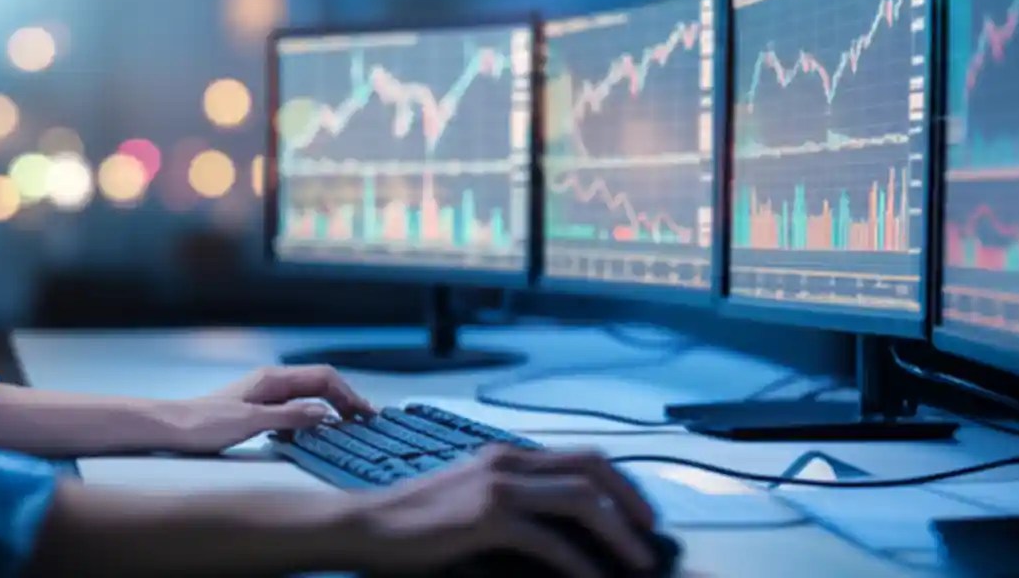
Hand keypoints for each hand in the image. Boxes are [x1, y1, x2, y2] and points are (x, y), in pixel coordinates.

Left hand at [165, 365, 376, 452]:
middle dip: (344, 399)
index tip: (364, 413)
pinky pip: (294, 409)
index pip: (324, 378)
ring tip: (346, 427)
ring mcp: (264, 394)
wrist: (169, 427)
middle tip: (365, 420)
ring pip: (308, 396)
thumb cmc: (204, 424)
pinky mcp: (257, 409)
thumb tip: (327, 414)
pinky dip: (310, 419)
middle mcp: (272, 382)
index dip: (348, 394)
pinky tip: (312, 434)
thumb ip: (291, 416)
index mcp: (273, 378)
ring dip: (330, 409)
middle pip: (320, 384)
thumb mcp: (251, 421)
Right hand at [346, 445, 658, 577]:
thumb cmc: (417, 521)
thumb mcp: (473, 497)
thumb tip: (564, 526)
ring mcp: (498, 485)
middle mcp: (509, 460)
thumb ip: (516, 500)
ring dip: (618, 532)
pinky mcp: (486, 517)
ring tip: (637, 562)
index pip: (584, 456)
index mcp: (509, 454)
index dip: (622, 483)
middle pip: (593, 468)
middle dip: (631, 501)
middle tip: (651, 536)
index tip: (642, 514)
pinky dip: (579, 564)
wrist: (367, 526)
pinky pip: (549, 539)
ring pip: (581, 498)